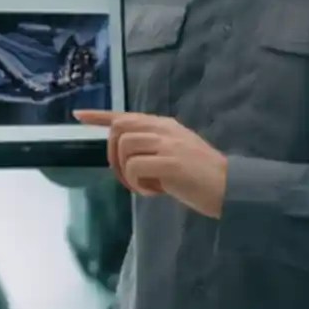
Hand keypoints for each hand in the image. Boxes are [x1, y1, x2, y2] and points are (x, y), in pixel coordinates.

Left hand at [75, 110, 228, 218]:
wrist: (230, 187)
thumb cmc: (201, 176)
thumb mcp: (174, 154)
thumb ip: (152, 148)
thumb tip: (125, 157)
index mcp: (164, 126)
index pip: (125, 115)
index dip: (99, 116)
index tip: (78, 115)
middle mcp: (164, 129)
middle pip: (118, 129)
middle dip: (113, 156)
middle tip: (128, 178)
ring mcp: (167, 144)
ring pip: (124, 148)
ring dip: (126, 173)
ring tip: (146, 187)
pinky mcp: (170, 162)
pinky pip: (134, 168)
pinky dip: (138, 185)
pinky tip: (156, 193)